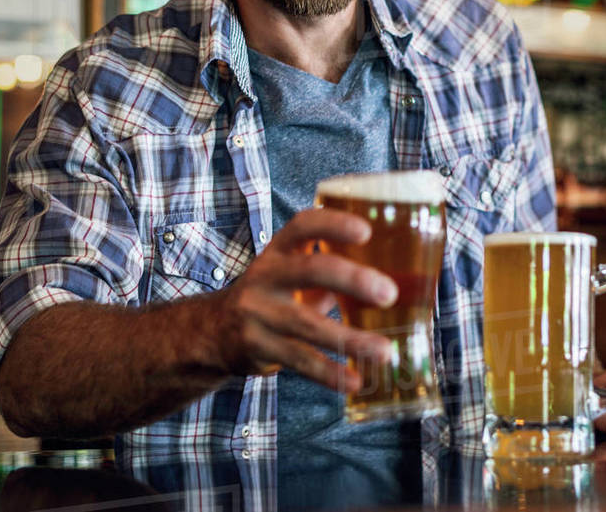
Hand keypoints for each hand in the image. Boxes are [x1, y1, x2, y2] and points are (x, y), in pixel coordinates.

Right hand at [205, 208, 395, 392]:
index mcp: (278, 251)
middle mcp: (265, 276)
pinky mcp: (256, 347)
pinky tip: (355, 380)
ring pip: (307, 324)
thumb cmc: (270, 296)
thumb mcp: (291, 273)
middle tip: (389, 293)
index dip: (332, 225)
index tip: (366, 231)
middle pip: (309, 270)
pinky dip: (329, 374)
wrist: (210, 331)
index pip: (302, 226)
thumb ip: (330, 272)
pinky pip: (298, 360)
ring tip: (385, 351)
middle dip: (351, 280)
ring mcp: (257, 313)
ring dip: (350, 338)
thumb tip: (395, 279)